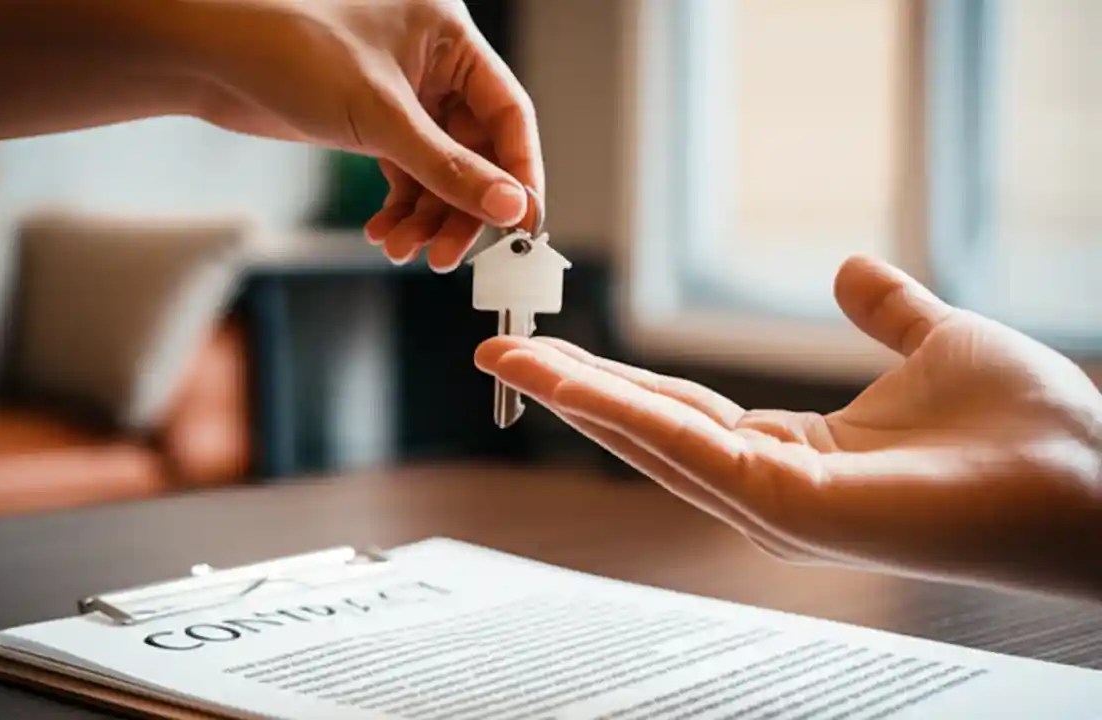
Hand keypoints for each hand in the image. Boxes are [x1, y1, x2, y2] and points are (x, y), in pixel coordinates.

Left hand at [174, 0, 541, 270]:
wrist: (210, 55)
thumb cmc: (290, 51)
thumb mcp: (380, 117)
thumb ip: (449, 167)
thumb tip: (510, 209)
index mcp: (450, 35)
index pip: (509, 112)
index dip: (519, 173)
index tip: (520, 226)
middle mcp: (434, 61)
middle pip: (475, 150)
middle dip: (460, 206)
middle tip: (447, 255)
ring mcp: (403, 92)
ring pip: (438, 167)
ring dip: (427, 214)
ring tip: (403, 249)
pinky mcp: (372, 118)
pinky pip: (406, 170)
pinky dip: (400, 205)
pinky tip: (384, 233)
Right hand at [476, 256, 1101, 600]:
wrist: (1093, 478)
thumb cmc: (1033, 429)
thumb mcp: (938, 342)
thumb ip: (885, 312)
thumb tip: (851, 270)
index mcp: (794, 449)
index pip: (681, 407)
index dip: (614, 374)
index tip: (556, 343)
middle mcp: (769, 485)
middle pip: (647, 426)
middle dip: (568, 388)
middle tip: (499, 347)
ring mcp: (773, 504)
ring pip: (651, 440)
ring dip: (574, 397)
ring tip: (508, 356)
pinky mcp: (789, 508)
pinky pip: (690, 450)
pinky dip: (624, 414)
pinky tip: (572, 382)